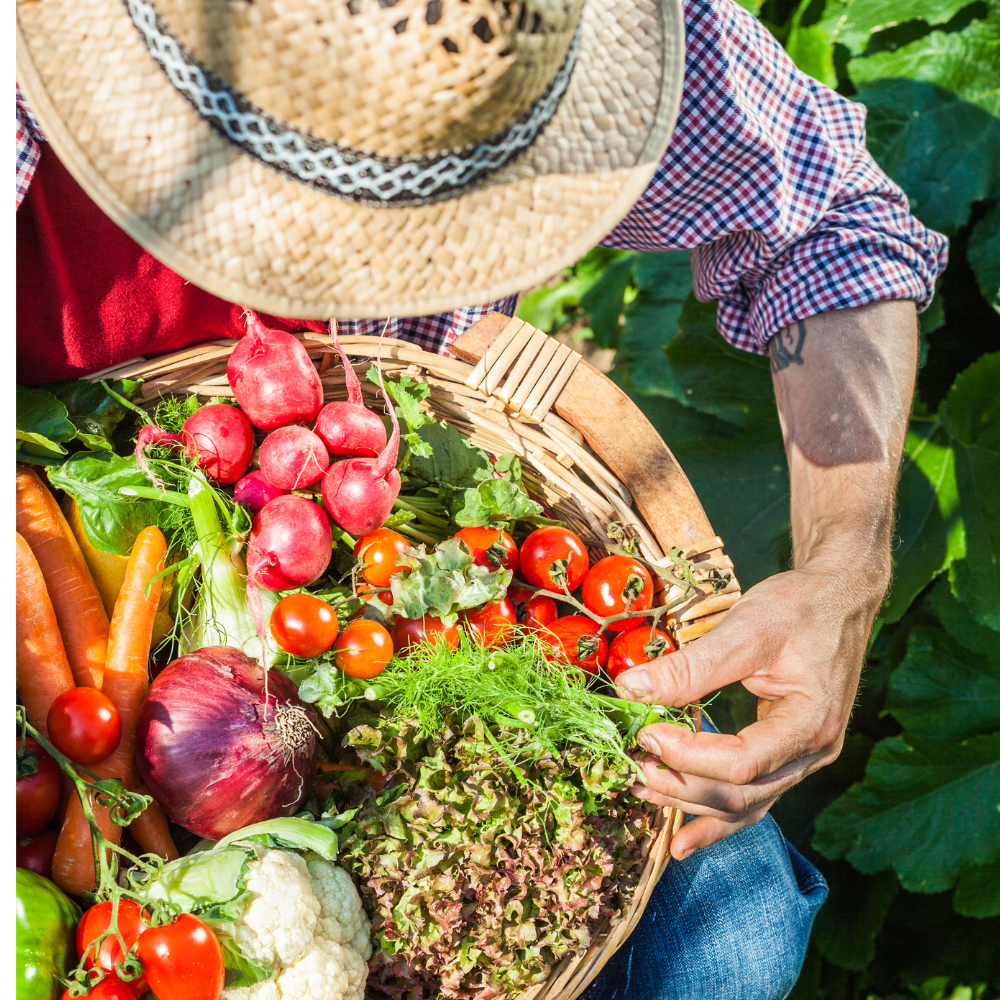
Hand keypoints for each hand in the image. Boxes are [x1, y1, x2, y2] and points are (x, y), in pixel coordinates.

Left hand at [615, 558, 878, 859]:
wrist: (840, 597)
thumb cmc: (799, 607)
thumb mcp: (745, 628)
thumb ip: (689, 666)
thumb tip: (629, 690)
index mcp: (810, 723)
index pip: (743, 762)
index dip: (689, 755)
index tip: (645, 733)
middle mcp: (813, 752)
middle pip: (742, 795)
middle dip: (682, 787)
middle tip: (631, 766)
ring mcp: (804, 759)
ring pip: (745, 804)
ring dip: (690, 804)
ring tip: (641, 791)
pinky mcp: (788, 754)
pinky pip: (752, 796)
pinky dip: (715, 815)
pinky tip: (683, 837)